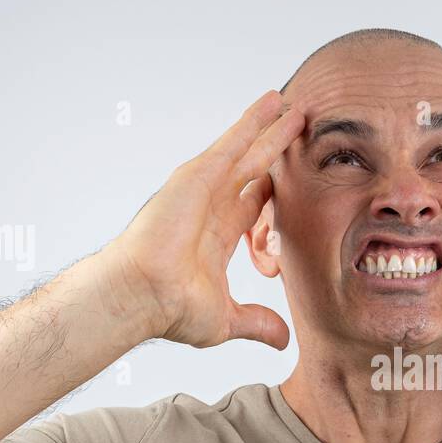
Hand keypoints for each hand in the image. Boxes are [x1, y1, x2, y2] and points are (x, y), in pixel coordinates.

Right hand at [109, 90, 303, 348]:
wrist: (143, 296)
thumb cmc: (169, 308)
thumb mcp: (225, 318)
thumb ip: (257, 323)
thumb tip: (284, 340)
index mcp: (216, 235)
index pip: (252, 205)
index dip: (272, 190)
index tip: (294, 177)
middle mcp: (210, 206)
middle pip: (252, 169)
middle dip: (274, 149)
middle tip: (299, 127)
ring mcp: (202, 188)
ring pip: (245, 149)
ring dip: (268, 126)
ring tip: (291, 103)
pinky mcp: (196, 175)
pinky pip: (232, 142)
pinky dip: (252, 121)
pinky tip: (271, 102)